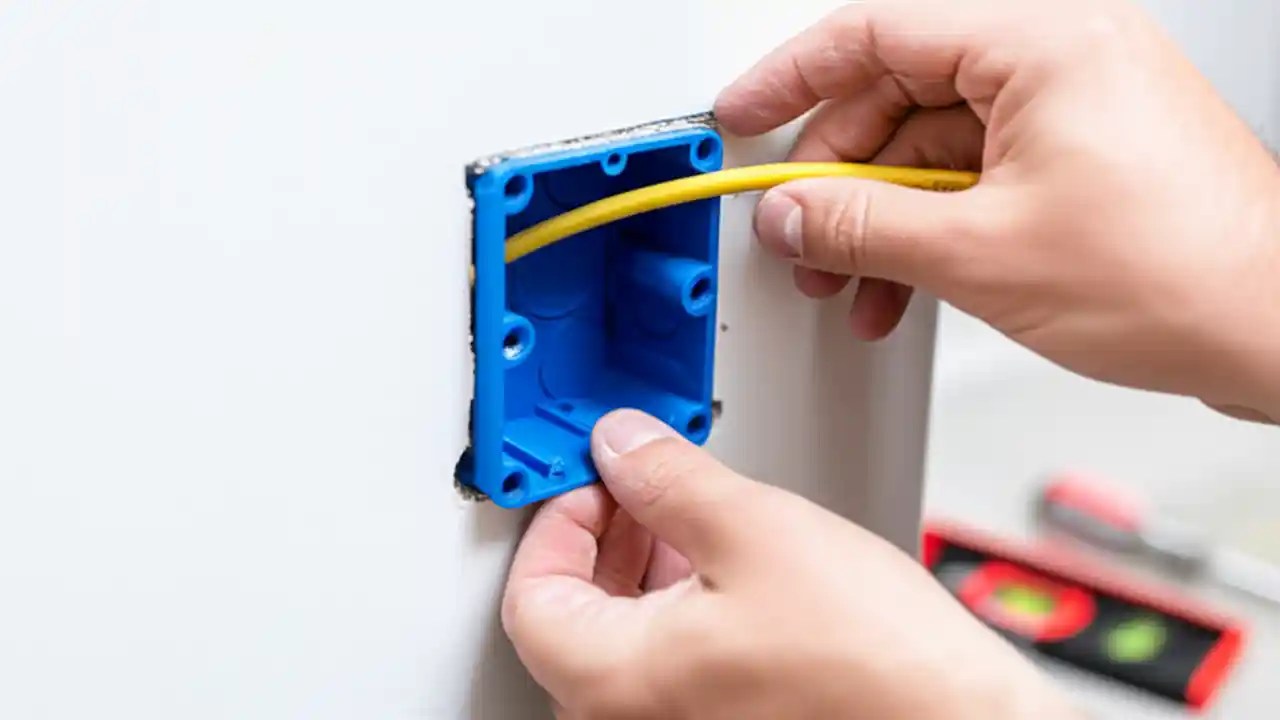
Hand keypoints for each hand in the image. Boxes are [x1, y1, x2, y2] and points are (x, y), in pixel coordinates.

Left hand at [502, 410, 1078, 718]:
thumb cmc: (877, 665)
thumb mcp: (755, 531)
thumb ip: (667, 479)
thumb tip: (620, 446)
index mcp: (616, 682)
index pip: (531, 595)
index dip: (557, 519)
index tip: (592, 476)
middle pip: (570, 618)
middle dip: (602, 534)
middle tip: (635, 481)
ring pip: (619, 640)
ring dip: (639, 565)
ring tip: (685, 509)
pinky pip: (666, 663)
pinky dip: (676, 604)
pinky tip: (719, 560)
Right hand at [715, 0, 1279, 420]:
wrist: (1275, 333)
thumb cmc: (1180, 276)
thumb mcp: (979, 253)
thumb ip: (859, 225)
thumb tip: (789, 213)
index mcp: (1042, 43)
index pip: (877, 31)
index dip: (792, 76)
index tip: (741, 115)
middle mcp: (1059, 60)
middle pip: (899, 96)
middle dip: (838, 176)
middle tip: (798, 233)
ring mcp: (1071, 111)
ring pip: (932, 148)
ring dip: (881, 219)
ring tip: (849, 280)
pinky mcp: (1080, 160)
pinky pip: (974, 177)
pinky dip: (930, 229)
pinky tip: (903, 284)